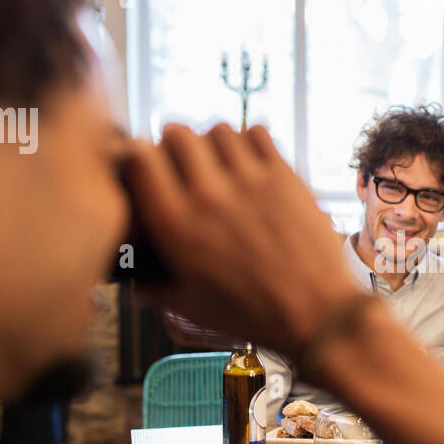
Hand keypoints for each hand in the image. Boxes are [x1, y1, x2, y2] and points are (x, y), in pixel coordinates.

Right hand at [124, 123, 361, 356]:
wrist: (314, 313)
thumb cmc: (249, 313)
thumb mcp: (188, 306)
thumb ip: (151, 287)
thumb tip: (129, 278)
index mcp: (175, 225)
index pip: (140, 157)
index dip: (139, 155)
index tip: (148, 166)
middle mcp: (208, 195)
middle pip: (178, 133)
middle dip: (175, 143)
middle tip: (183, 159)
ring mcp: (249, 181)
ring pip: (218, 130)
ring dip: (213, 141)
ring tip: (218, 160)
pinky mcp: (284, 176)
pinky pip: (257, 133)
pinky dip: (248, 141)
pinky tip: (250, 161)